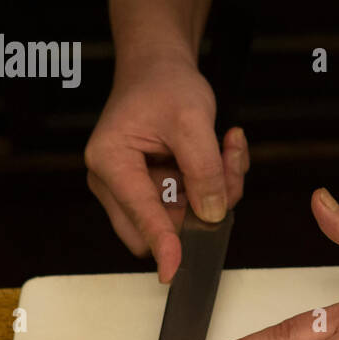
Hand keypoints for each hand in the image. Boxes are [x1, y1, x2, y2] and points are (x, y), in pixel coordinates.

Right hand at [84, 52, 248, 282]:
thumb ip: (204, 168)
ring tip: (227, 147)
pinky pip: (193, 204)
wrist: (159, 68)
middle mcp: (114, 182)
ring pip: (184, 218)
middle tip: (228, 169)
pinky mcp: (158, 190)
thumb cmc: (164, 85)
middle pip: (161, 225)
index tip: (174, 271)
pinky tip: (221, 150)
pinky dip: (215, 183)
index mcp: (110, 161)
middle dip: (203, 206)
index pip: (140, 213)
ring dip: (216, 190)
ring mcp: (136, 189)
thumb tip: (212, 213)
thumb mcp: (191, 119)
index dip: (162, 242)